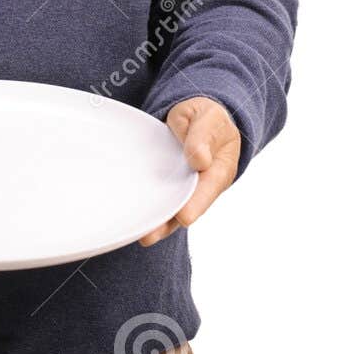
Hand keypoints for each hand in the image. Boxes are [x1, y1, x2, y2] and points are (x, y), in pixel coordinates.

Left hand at [139, 96, 240, 246]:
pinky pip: (161, 203)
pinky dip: (150, 213)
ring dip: (158, 224)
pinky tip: (134, 222)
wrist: (199, 119)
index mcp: (220, 167)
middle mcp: (203, 185)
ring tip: (141, 237)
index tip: (184, 217)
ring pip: (173, 212)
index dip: (196, 203)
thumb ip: (203, 135)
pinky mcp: (170, 188)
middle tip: (150, 235)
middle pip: (188, 208)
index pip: (209, 187)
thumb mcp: (209, 117)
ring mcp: (186, 189)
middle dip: (170, 222)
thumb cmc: (206, 118)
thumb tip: (200, 160)